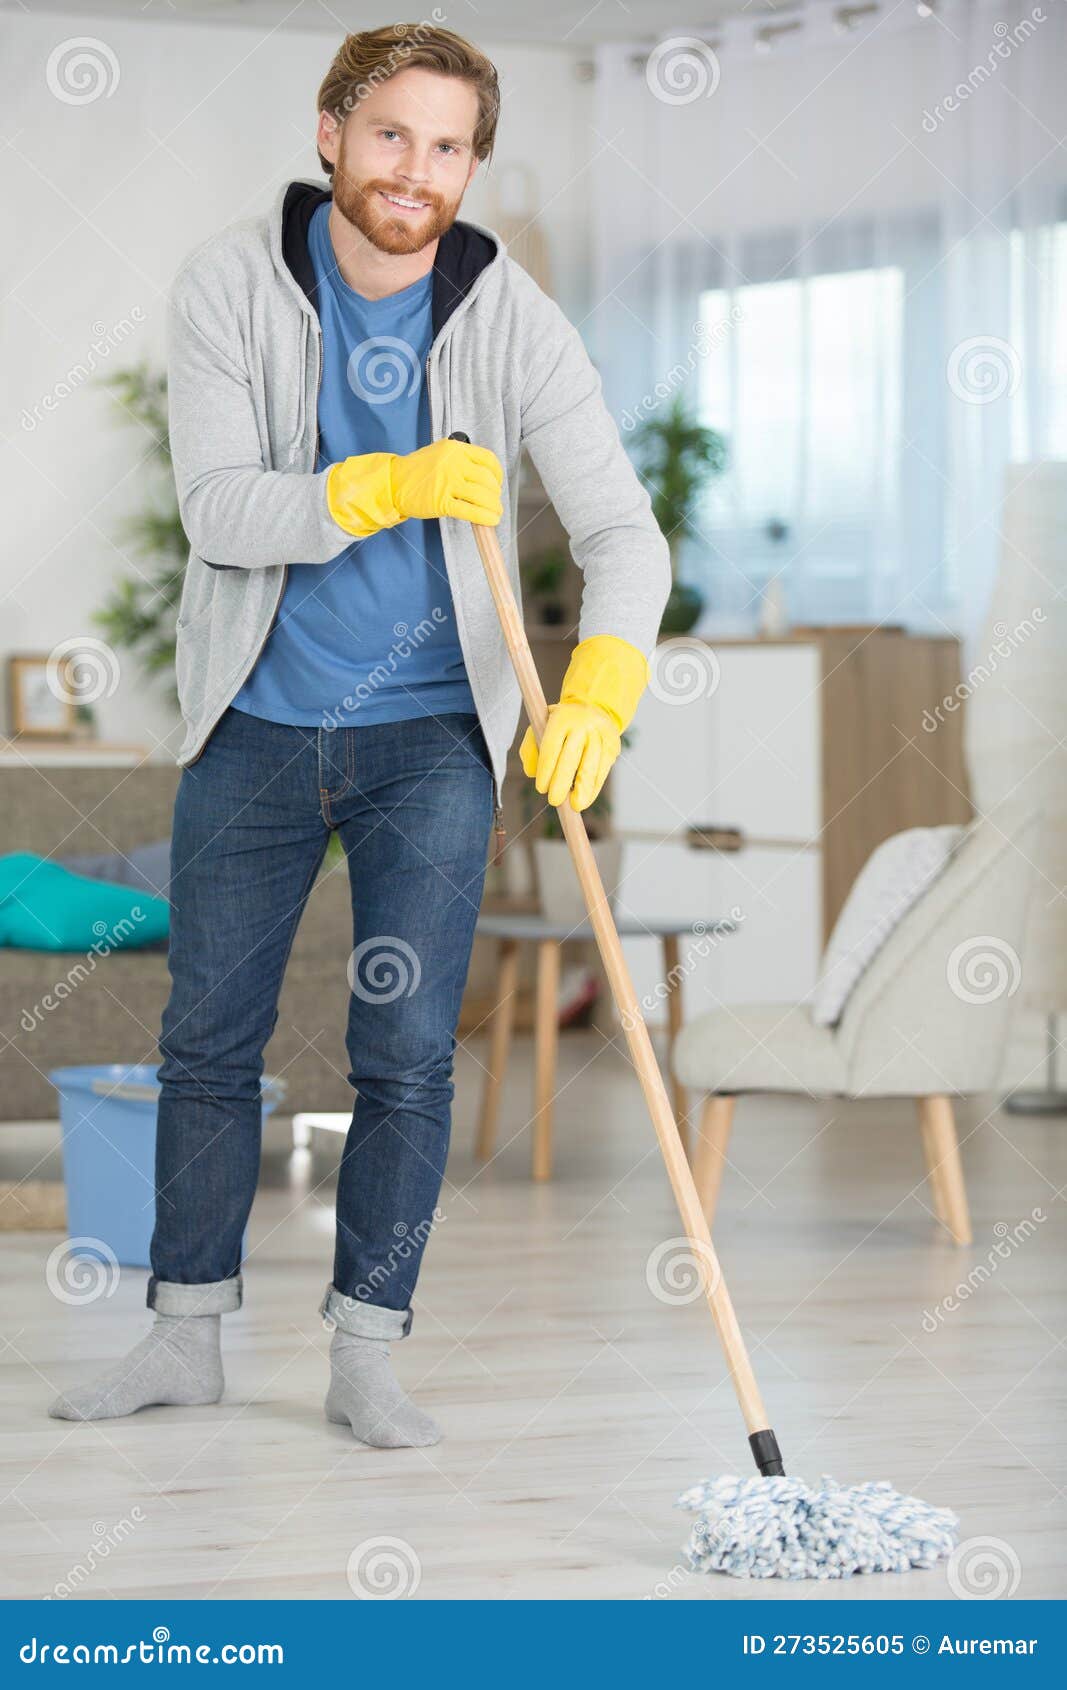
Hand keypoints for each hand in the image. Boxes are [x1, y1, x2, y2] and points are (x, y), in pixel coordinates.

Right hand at [327, 440, 502, 538]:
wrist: (392, 482)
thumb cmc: (417, 471)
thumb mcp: (440, 454)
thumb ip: (461, 460)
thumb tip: (486, 479)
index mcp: (455, 448)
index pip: (488, 460)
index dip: (497, 474)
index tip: (496, 484)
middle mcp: (453, 463)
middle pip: (487, 480)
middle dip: (495, 495)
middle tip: (495, 503)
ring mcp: (447, 482)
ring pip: (482, 496)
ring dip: (493, 508)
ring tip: (495, 514)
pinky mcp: (441, 502)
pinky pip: (471, 511)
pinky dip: (484, 517)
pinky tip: (489, 521)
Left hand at [519, 634, 649, 812]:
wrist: (593, 708)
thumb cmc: (559, 724)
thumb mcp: (540, 727)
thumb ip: (530, 749)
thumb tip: (531, 774)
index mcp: (561, 719)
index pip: (552, 748)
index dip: (546, 771)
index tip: (541, 789)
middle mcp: (583, 725)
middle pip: (571, 759)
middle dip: (561, 783)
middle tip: (554, 801)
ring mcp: (600, 736)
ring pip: (591, 767)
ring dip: (582, 790)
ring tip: (574, 806)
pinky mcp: (613, 747)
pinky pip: (603, 772)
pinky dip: (594, 789)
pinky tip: (585, 800)